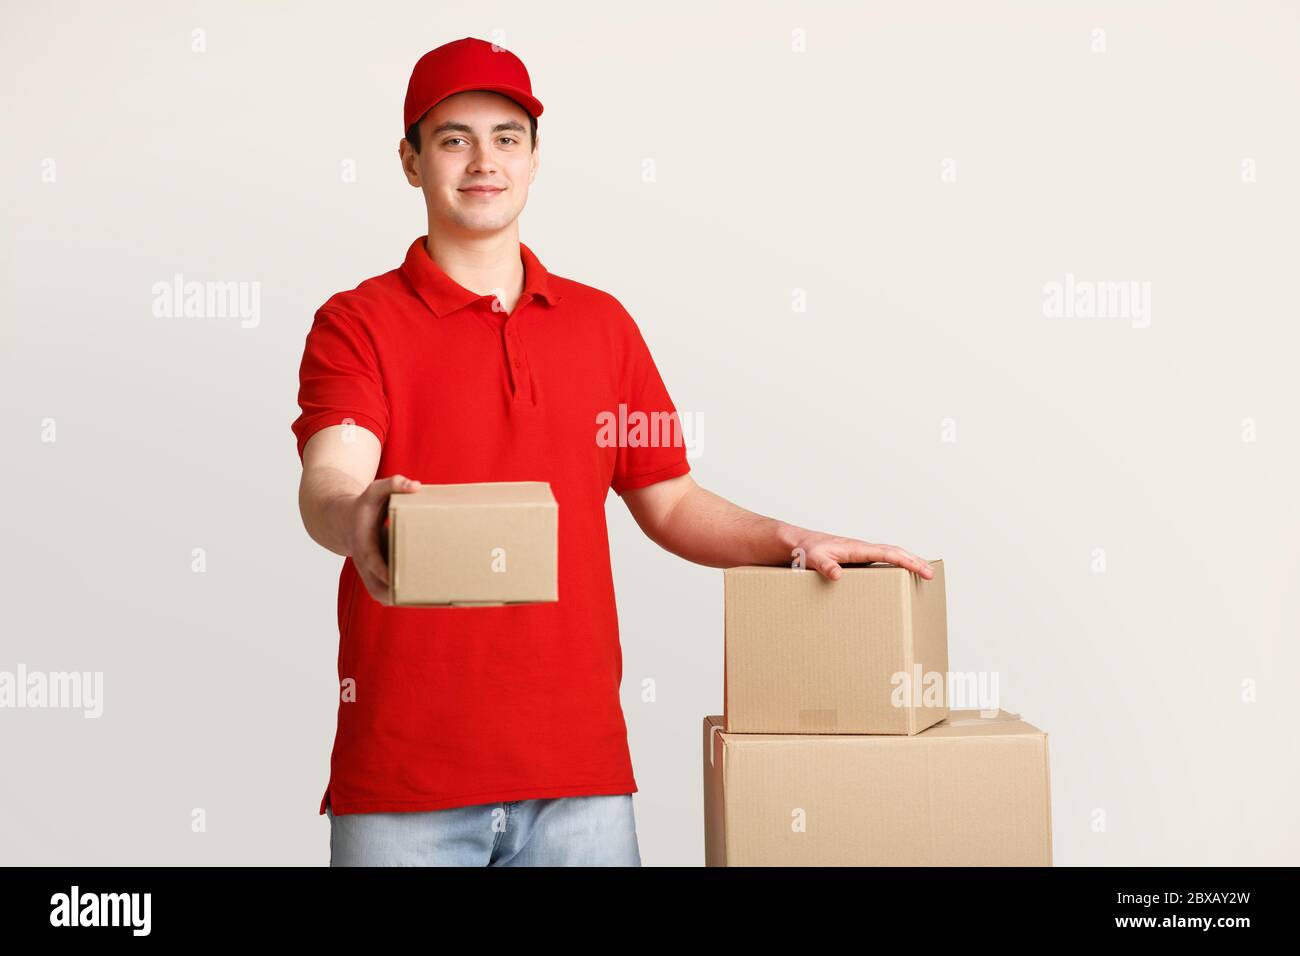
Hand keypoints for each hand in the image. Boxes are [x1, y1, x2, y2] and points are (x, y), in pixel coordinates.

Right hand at [343, 474, 421, 602]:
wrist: (344, 521)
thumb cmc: (364, 506)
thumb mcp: (376, 490)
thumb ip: (394, 484)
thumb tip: (416, 486)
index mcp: (363, 545)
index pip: (374, 563)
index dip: (387, 572)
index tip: (402, 578)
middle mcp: (364, 565)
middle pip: (381, 590)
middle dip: (402, 593)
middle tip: (429, 591)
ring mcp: (369, 575)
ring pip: (386, 597)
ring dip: (405, 598)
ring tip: (433, 595)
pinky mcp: (376, 580)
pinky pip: (390, 595)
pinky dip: (404, 596)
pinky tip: (426, 593)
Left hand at [786, 531, 933, 580]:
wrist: (797, 544)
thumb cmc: (806, 549)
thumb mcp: (814, 559)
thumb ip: (825, 566)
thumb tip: (837, 575)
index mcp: (857, 548)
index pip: (889, 553)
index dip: (908, 562)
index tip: (924, 570)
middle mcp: (862, 549)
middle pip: (895, 553)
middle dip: (915, 562)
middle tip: (931, 575)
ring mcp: (861, 555)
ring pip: (890, 557)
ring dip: (907, 564)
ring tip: (922, 576)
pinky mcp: (856, 561)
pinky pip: (880, 563)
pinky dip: (893, 567)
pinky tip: (897, 579)